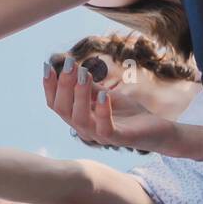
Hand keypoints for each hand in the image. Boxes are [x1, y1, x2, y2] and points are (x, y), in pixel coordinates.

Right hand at [43, 59, 176, 150]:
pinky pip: (105, 129)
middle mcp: (84, 129)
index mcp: (78, 118)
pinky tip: (104, 95)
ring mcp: (99, 136)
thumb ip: (88, 86)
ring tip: (84, 74)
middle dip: (63, 86)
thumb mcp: (105, 95)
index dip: (49, 86)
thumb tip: (70, 65)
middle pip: (63, 110)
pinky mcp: (118, 139)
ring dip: (80, 95)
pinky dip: (103, 111)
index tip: (47, 65)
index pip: (56, 104)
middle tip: (68, 64)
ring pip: (80, 119)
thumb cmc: (127, 113)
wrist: (155, 130)